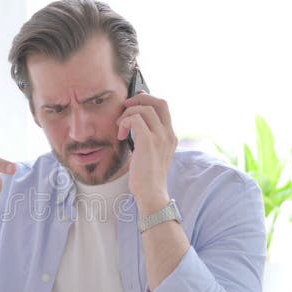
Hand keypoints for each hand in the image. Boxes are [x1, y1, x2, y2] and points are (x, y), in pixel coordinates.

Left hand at [116, 93, 176, 214]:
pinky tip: (121, 135)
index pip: (163, 108)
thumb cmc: (147, 178)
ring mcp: (160, 137)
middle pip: (160, 102)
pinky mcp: (149, 141)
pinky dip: (125, 123)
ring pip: (145, 108)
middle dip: (141, 98)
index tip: (134, 103)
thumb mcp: (151, 155)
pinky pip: (136, 119)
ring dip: (128, 114)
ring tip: (120, 127)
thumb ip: (147, 140)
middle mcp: (168, 134)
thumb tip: (133, 127)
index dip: (148, 100)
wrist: (151, 194)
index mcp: (170, 137)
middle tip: (126, 105)